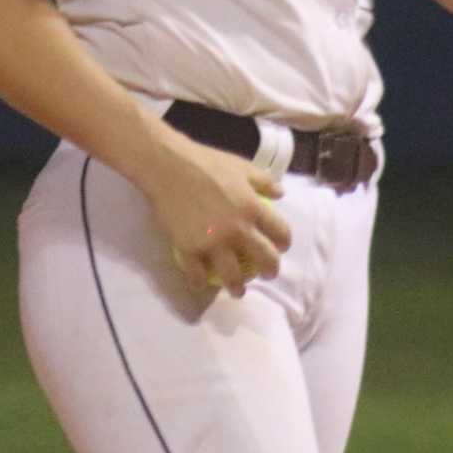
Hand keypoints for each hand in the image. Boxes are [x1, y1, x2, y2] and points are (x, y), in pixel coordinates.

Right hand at [142, 133, 291, 297]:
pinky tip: (201, 284)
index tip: (281, 246)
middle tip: (267, 275)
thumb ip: (264, 181)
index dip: (284, 242)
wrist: (168, 167)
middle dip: (270, 271)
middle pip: (263, 259)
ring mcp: (213, 242)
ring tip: (238, 291)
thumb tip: (281, 194)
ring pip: (232, 275)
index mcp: (252, 208)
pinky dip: (199, 282)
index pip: (279, 231)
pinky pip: (196, 274)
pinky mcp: (189, 249)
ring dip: (237, 287)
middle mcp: (237, 229)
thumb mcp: (241, 166)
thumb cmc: (206, 162)